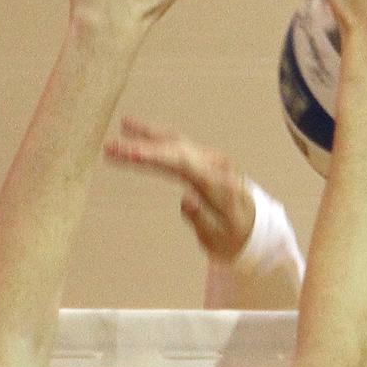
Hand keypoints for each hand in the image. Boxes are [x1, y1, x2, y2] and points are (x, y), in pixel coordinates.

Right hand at [105, 118, 255, 260]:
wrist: (256, 226)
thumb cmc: (236, 236)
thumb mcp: (220, 239)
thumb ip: (203, 219)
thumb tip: (185, 199)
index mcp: (219, 184)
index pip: (183, 164)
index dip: (155, 157)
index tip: (129, 154)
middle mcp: (215, 165)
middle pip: (175, 149)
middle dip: (142, 147)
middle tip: (110, 148)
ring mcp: (210, 159)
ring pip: (176, 141)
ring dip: (147, 135)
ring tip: (122, 127)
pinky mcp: (203, 159)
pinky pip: (177, 144)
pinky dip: (156, 136)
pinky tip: (134, 128)